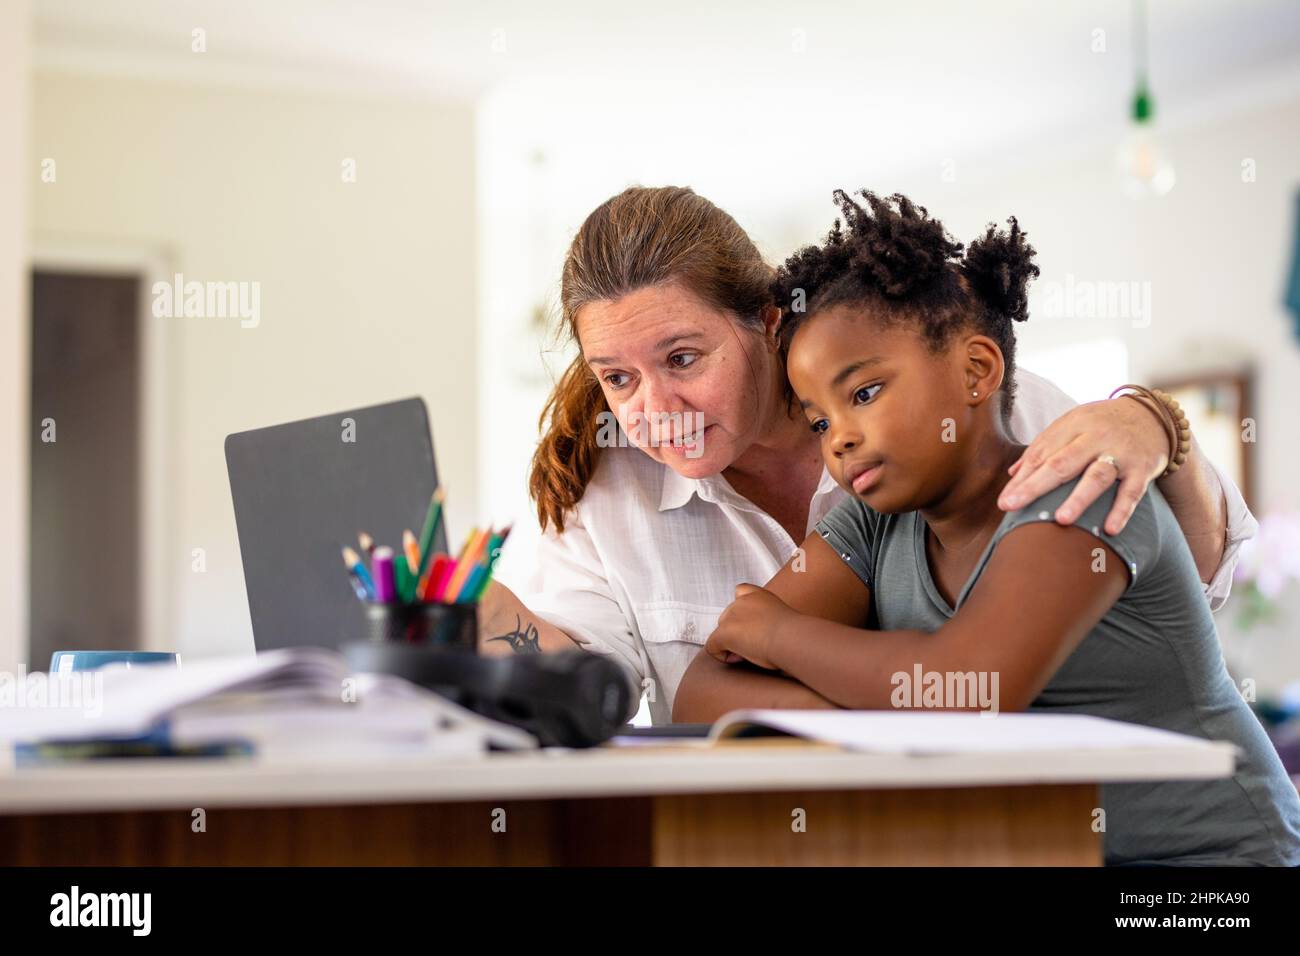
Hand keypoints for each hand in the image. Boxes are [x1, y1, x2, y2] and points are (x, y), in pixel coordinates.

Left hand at [704, 583, 799, 669]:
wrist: (792, 638)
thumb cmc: (795, 635)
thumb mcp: (783, 619)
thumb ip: (768, 618)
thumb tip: (766, 633)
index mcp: (757, 595)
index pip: (740, 592)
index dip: (740, 612)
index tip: (752, 627)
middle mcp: (741, 601)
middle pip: (727, 618)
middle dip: (736, 633)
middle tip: (756, 646)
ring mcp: (730, 616)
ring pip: (720, 634)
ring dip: (732, 644)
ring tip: (752, 653)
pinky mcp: (723, 633)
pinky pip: (712, 647)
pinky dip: (722, 656)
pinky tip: (741, 659)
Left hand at [998, 397, 1167, 534]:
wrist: (1153, 414)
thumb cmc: (1102, 425)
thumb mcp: (1073, 425)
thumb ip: (1044, 447)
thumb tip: (1013, 474)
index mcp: (1073, 426)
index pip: (1042, 453)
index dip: (1022, 478)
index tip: (1004, 501)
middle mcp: (1095, 438)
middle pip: (1062, 463)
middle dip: (1035, 486)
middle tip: (1013, 506)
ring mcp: (1120, 453)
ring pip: (1097, 476)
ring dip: (1079, 498)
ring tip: (1061, 520)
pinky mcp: (1143, 467)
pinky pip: (1132, 491)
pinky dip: (1122, 510)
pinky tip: (1110, 529)